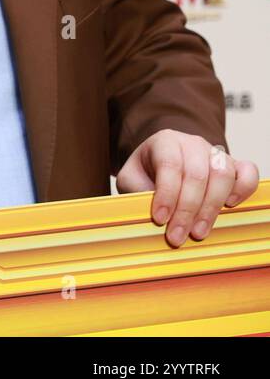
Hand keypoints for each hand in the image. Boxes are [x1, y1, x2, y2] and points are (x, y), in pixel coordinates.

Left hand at [116, 130, 259, 246]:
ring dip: (211, 208)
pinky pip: (248, 172)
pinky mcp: (234, 165)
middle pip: (197, 174)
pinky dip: (244, 189)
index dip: (166, 194)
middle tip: (177, 236)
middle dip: (187, 210)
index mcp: (165, 142)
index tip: (160, 219)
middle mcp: (192, 144)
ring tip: (198, 232)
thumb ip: (136, 190)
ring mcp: (215, 153)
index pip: (169, 165)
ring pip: (222, 175)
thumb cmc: (146, 173)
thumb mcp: (130, 178)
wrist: (162, 163)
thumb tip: (152, 213)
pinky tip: (229, 206)